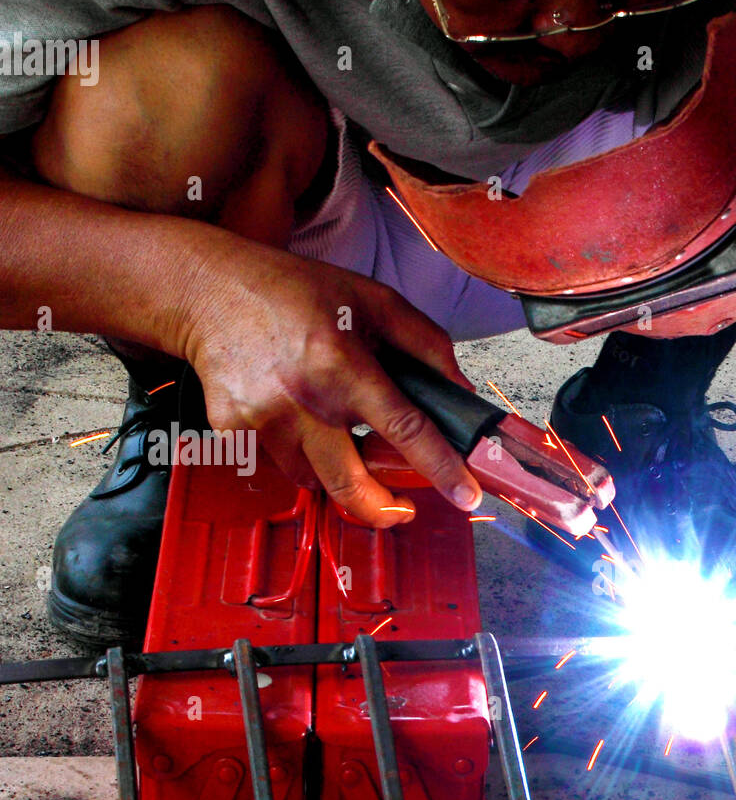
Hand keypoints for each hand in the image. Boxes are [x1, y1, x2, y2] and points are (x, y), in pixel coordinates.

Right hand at [176, 236, 482, 526]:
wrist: (205, 289)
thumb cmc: (294, 291)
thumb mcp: (372, 299)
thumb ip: (425, 343)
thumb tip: (459, 389)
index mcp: (343, 363)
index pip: (405, 428)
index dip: (441, 467)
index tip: (466, 496)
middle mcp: (303, 398)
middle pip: (351, 484)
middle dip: (383, 510)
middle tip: (402, 508)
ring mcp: (264, 418)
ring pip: (314, 478)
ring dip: (337, 473)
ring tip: (342, 441)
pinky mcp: (234, 430)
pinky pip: (280, 461)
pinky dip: (298, 451)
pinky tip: (293, 415)